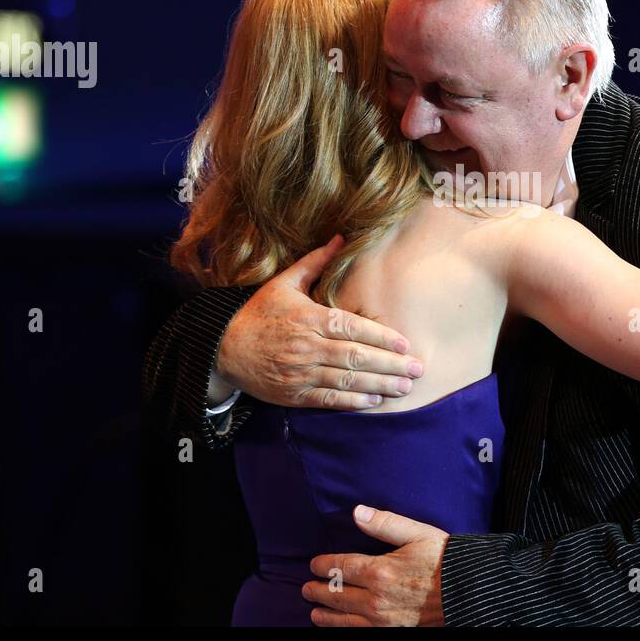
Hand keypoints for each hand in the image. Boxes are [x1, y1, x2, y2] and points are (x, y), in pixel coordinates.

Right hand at [216, 236, 423, 409]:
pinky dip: (353, 401)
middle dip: (391, 364)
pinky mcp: (294, 394)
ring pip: (347, 381)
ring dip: (380, 385)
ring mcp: (301, 373)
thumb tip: (341, 238)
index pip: (353, 328)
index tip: (405, 343)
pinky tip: (375, 400)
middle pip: (356, 357)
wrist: (222, 347)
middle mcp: (307, 346)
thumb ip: (315, 262)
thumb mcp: (284, 282)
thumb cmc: (258, 313)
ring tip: (404, 387)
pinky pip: (329, 400)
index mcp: (309, 318)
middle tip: (417, 369)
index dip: (382, 337)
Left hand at [302, 506, 447, 625]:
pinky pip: (360, 634)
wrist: (469, 592)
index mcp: (380, 571)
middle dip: (318, 591)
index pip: (340, 567)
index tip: (314, 564)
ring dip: (326, 616)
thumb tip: (357, 512)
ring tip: (315, 612)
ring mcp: (383, 621)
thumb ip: (385, 523)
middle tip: (307, 588)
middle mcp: (376, 599)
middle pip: (336, 595)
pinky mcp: (392, 633)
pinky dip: (345, 630)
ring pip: (344, 620)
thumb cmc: (445, 559)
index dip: (323, 565)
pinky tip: (340, 627)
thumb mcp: (417, 534)